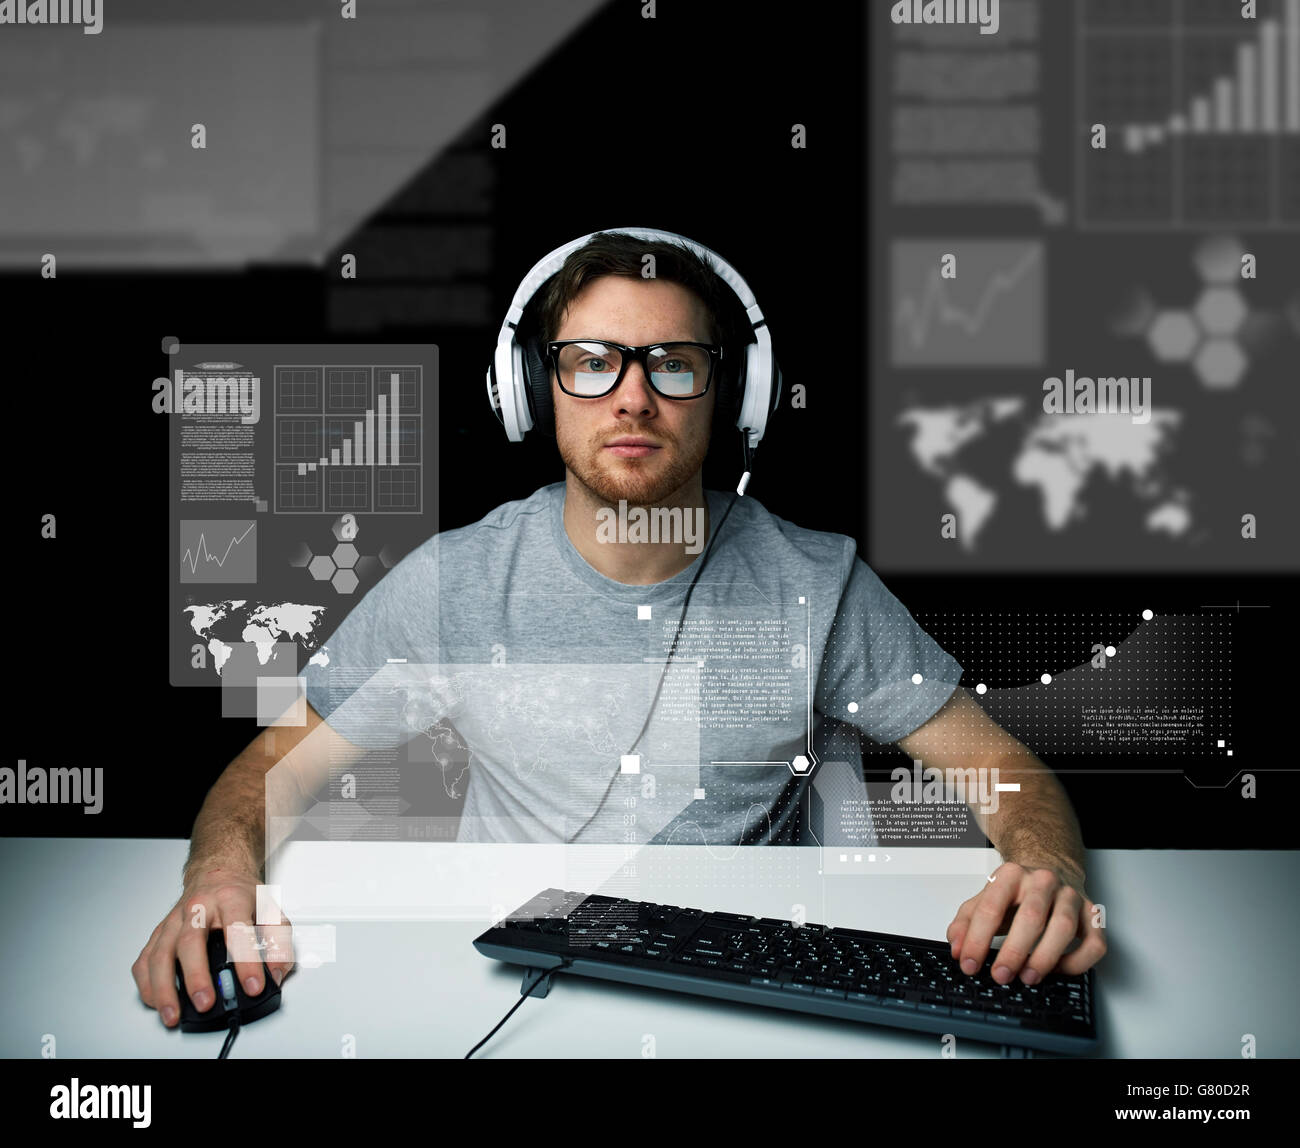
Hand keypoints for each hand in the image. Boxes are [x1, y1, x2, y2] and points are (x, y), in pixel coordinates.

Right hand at [131, 866, 294, 1026]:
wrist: (217, 872)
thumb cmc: (241, 894)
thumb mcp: (271, 909)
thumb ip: (279, 941)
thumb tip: (277, 973)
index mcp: (230, 899)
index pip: (238, 930)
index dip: (247, 961)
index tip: (253, 986)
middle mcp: (198, 908)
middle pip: (190, 942)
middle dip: (196, 977)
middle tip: (206, 1003)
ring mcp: (174, 921)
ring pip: (160, 954)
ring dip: (164, 988)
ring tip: (173, 1015)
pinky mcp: (159, 933)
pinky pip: (145, 960)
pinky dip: (147, 984)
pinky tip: (156, 1001)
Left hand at [945, 859, 1105, 985]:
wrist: (1049, 864)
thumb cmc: (1016, 890)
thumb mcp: (984, 898)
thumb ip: (966, 922)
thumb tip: (957, 949)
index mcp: (1011, 874)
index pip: (991, 907)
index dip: (977, 939)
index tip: (969, 964)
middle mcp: (1043, 881)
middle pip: (1031, 916)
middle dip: (1014, 951)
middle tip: (1000, 975)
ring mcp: (1071, 895)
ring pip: (1065, 927)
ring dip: (1046, 957)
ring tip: (1028, 977)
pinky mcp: (1092, 913)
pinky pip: (1094, 941)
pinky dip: (1078, 961)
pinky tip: (1058, 969)